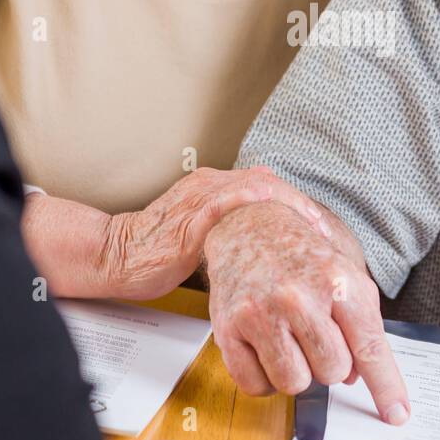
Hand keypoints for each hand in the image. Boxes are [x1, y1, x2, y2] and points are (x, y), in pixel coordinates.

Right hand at [102, 166, 327, 298]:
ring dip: (286, 204)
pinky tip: (270, 212)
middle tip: (323, 226)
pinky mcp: (189, 220)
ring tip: (310, 225)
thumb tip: (264, 244)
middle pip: (266, 183)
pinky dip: (249, 205)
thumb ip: (228, 232)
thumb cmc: (156, 253)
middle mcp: (208, 186)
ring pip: (252, 190)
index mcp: (211, 188)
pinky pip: (223, 206)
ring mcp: (198, 200)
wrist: (116, 255)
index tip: (318, 223)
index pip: (264, 186)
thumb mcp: (201, 236)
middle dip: (299, 203)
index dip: (295, 202)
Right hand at [204, 200, 409, 425]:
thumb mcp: (346, 276)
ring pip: (294, 383)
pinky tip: (265, 346)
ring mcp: (261, 313)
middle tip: (315, 333)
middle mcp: (299, 297)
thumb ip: (360, 325)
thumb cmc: (302, 254)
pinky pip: (256, 385)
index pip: (369, 348)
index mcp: (338, 282)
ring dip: (296, 371)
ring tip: (289, 338)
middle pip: (332, 372)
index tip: (396, 414)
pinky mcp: (229, 328)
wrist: (249, 223)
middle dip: (329, 362)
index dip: (385, 386)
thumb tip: (355, 379)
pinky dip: (264, 377)